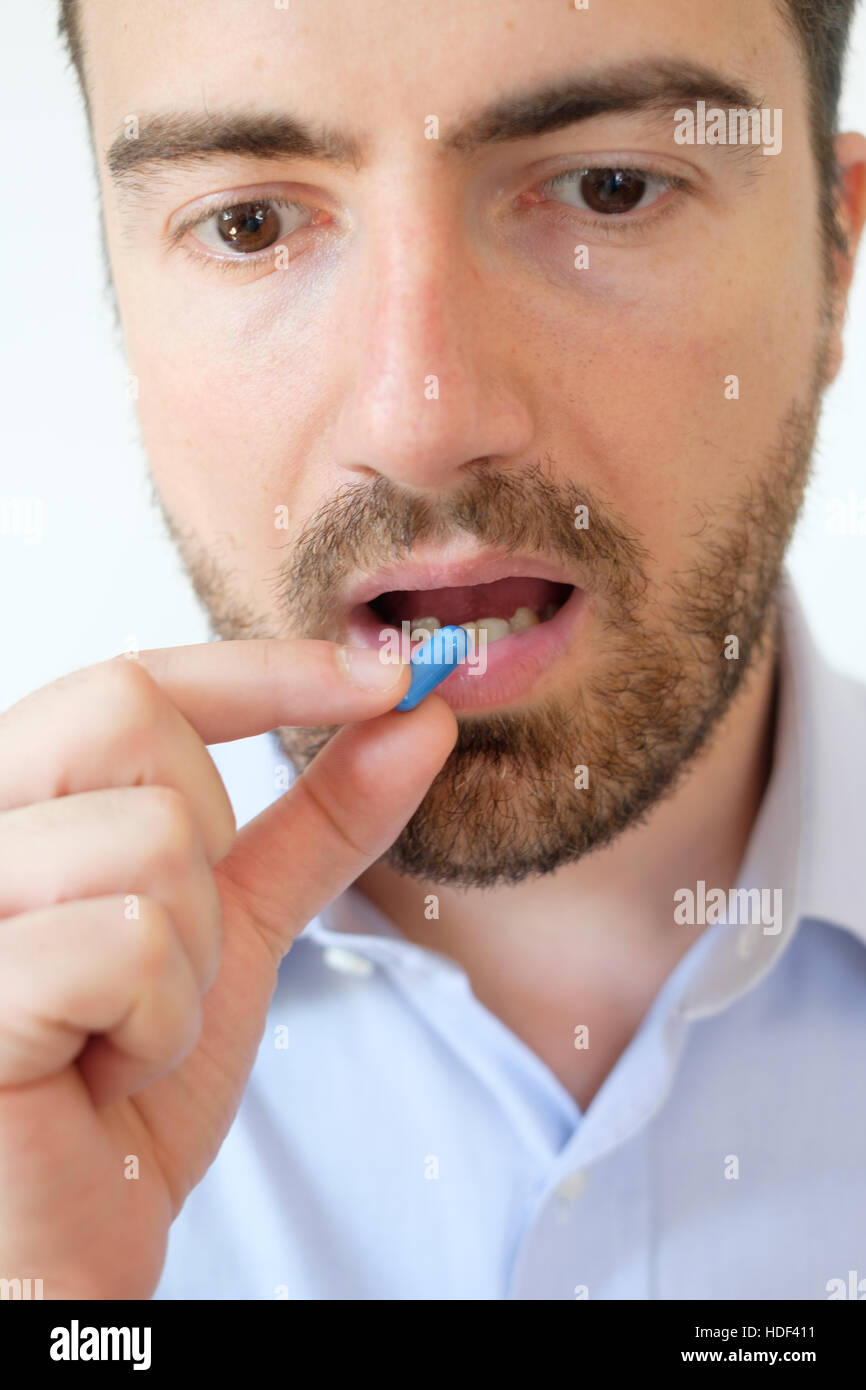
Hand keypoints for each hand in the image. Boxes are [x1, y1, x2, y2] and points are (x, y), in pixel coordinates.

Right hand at [0, 639, 456, 1297]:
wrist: (74, 1231)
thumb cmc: (132, 1077)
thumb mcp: (237, 922)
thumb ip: (317, 820)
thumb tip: (418, 719)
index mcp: (17, 798)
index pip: (135, 678)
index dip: (269, 666)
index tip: (391, 678)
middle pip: (127, 717)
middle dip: (204, 841)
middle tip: (171, 950)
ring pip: (147, 838)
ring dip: (187, 960)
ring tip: (128, 1028)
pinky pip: (124, 945)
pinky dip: (156, 1025)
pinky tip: (101, 1072)